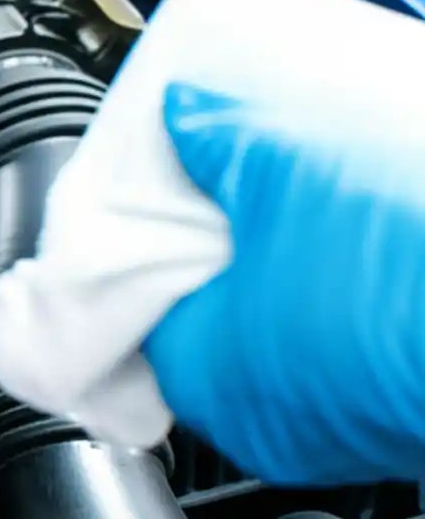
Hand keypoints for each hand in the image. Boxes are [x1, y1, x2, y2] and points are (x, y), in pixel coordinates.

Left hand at [143, 80, 424, 484]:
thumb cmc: (402, 255)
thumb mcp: (283, 164)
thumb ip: (215, 136)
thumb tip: (182, 111)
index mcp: (200, 366)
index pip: (136, 303)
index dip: (146, 243)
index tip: (163, 197)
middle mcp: (257, 415)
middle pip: (214, 317)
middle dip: (225, 250)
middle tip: (236, 189)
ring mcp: (333, 423)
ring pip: (285, 333)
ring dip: (290, 274)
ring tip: (305, 205)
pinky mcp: (393, 411)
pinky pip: (342, 345)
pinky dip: (340, 300)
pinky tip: (361, 242)